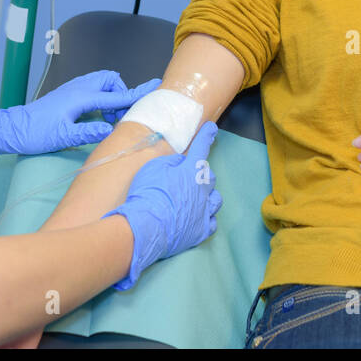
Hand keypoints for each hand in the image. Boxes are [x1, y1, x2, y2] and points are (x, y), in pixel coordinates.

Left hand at [0, 72, 161, 156]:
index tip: (155, 86)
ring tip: (108, 118)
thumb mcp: (63, 137)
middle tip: (118, 116)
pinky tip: (96, 116)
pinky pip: (92, 89)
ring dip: (110, 96)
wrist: (11, 129)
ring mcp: (72, 89)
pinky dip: (101, 98)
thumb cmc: (35, 133)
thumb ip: (89, 131)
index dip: (136, 93)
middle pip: (110, 80)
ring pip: (101, 83)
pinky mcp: (67, 95)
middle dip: (120, 93)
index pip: (115, 95)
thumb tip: (110, 130)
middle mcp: (78, 89)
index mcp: (81, 97)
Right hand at [101, 122, 222, 289]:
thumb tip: (180, 163)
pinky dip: (207, 217)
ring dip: (208, 195)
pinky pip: (212, 221)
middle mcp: (202, 190)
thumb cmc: (147, 194)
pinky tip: (199, 217)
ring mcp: (204, 211)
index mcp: (191, 171)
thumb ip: (171, 162)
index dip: (206, 135)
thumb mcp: (154, 168)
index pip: (201, 147)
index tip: (212, 128)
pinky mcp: (201, 231)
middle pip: (209, 176)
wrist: (144, 227)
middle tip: (185, 178)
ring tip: (196, 198)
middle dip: (200, 174)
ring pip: (215, 198)